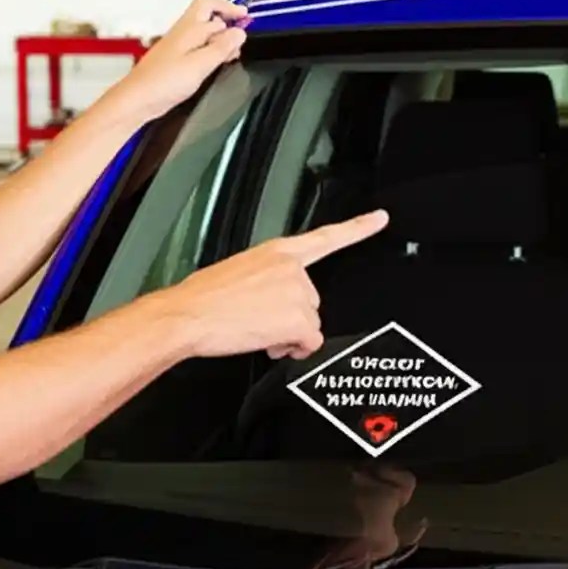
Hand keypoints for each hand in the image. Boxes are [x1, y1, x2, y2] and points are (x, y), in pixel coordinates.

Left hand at [104, 0, 250, 123]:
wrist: (137, 99)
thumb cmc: (162, 82)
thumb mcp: (201, 64)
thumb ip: (221, 47)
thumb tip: (239, 33)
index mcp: (188, 28)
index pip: (211, 6)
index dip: (230, 9)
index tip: (245, 17)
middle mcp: (181, 33)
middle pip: (205, 14)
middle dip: (225, 20)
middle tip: (239, 32)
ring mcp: (176, 46)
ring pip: (201, 32)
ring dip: (218, 38)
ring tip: (230, 53)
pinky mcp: (173, 61)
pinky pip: (195, 48)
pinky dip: (209, 52)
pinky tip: (213, 65)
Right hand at [154, 210, 388, 359]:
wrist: (187, 315)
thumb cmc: (202, 299)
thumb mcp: (235, 275)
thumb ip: (264, 281)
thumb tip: (268, 306)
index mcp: (276, 252)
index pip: (325, 238)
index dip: (357, 229)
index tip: (380, 219)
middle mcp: (292, 269)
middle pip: (311, 301)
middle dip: (290, 318)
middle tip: (258, 322)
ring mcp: (298, 293)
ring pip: (309, 324)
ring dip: (288, 335)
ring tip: (254, 330)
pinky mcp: (298, 319)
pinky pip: (309, 343)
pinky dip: (293, 349)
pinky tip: (267, 342)